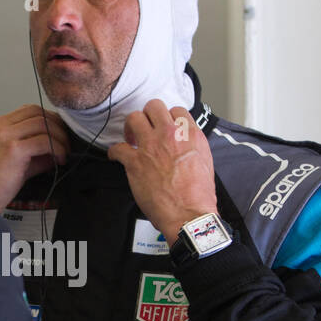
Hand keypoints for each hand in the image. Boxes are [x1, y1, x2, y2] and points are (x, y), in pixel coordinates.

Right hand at [0, 105, 69, 211]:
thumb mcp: (8, 163)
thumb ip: (31, 154)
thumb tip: (53, 153)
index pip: (26, 111)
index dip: (46, 119)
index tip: (57, 132)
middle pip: (35, 112)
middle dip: (55, 124)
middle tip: (65, 141)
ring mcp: (4, 136)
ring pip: (42, 123)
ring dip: (58, 136)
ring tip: (64, 152)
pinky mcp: (12, 149)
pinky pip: (43, 140)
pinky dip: (56, 148)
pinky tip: (59, 160)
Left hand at [107, 100, 218, 243]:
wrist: (189, 214)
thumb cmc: (198, 196)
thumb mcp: (205, 163)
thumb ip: (193, 147)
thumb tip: (186, 144)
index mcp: (191, 135)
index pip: (177, 110)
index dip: (168, 118)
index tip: (163, 126)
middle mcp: (171, 135)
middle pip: (153, 106)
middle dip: (148, 116)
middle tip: (145, 128)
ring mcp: (151, 146)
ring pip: (134, 118)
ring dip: (130, 127)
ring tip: (132, 138)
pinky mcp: (135, 162)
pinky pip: (117, 147)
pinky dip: (115, 152)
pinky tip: (117, 156)